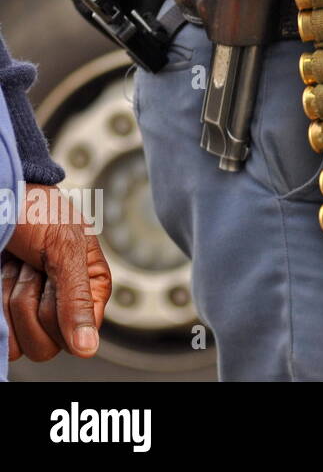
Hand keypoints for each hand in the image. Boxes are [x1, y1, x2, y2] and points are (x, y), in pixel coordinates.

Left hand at [3, 186, 110, 361]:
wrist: (2, 195)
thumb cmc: (38, 211)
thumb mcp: (66, 249)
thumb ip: (78, 300)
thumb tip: (89, 349)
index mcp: (91, 291)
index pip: (77, 334)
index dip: (60, 310)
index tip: (54, 275)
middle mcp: (63, 306)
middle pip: (46, 344)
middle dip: (30, 303)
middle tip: (32, 267)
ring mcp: (29, 312)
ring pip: (18, 343)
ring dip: (9, 299)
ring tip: (15, 267)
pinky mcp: (4, 314)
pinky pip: (0, 338)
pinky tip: (0, 277)